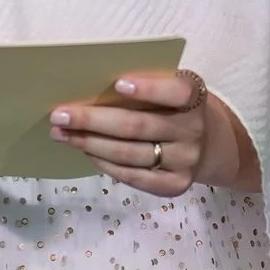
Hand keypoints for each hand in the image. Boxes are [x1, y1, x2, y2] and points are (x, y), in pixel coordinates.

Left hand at [48, 69, 211, 197]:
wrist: (210, 144)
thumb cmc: (174, 106)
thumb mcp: (171, 87)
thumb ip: (146, 85)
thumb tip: (90, 87)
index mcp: (195, 97)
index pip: (176, 92)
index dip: (148, 89)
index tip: (118, 83)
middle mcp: (193, 131)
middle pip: (138, 126)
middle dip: (93, 120)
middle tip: (59, 115)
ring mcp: (185, 161)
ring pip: (130, 153)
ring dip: (89, 143)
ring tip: (61, 134)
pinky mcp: (175, 185)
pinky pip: (133, 176)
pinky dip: (105, 163)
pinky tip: (84, 151)